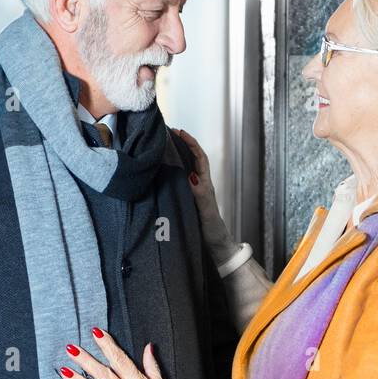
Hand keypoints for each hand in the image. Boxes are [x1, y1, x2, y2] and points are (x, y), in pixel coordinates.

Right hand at [175, 128, 229, 251]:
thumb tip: (191, 175)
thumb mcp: (206, 211)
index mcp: (205, 184)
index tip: (179, 132)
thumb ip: (200, 194)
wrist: (215, 246)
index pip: (199, 157)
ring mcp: (194, 192)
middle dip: (182, 144)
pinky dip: (172, 170)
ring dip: (177, 155)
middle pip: (192, 158)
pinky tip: (161, 170)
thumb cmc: (213, 231)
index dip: (190, 143)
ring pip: (186, 168)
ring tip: (163, 146)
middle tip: (168, 133)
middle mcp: (200, 185)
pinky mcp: (187, 200)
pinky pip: (179, 180)